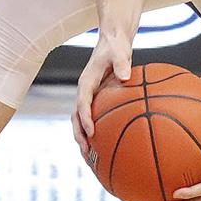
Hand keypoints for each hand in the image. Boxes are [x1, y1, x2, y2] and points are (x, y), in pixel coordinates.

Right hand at [72, 29, 133, 160]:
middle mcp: (84, 92)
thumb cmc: (116, 46)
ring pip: (81, 122)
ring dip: (83, 139)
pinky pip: (93, 119)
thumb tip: (125, 77)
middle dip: (79, 136)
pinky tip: (106, 146)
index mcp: (86, 82)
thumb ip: (121, 63)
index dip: (85, 118)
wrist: (113, 41)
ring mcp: (89, 97)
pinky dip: (95, 133)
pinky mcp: (96, 100)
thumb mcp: (119, 51)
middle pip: (76, 118)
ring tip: (91, 158)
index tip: (91, 132)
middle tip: (87, 153)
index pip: (82, 103)